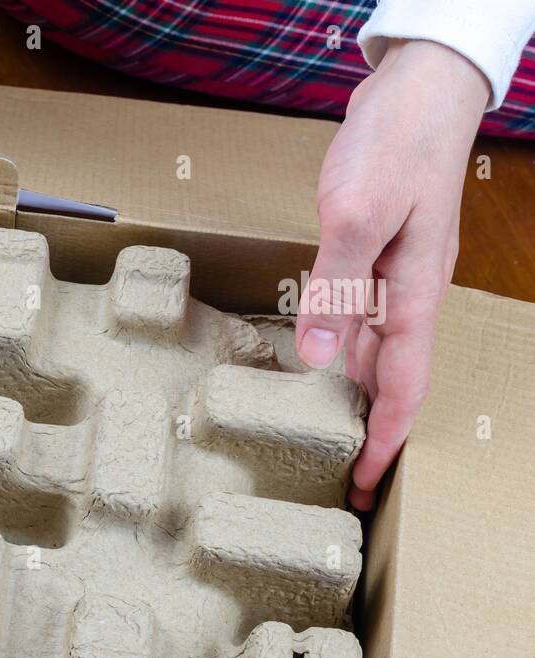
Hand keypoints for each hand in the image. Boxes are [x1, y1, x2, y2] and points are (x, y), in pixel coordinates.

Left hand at [297, 40, 487, 510]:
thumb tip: (320, 360)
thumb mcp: (356, 215)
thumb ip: (337, 289)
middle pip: (389, 383)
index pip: (402, 389)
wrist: (418, 91)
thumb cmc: (394, 146)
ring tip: (323, 438)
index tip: (364, 487)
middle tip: (337, 481)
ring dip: (352, 398)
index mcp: (413, 297)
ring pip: (374, 356)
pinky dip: (340, 353)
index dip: (384, 442)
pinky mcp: (374, 259)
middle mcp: (408, 297)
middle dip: (368, 434)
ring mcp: (394, 278)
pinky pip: (359, 323)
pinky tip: (317, 367)